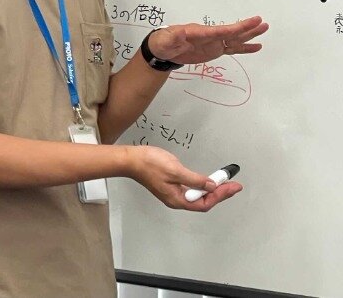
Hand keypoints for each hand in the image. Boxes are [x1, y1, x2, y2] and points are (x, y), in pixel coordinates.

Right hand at [127, 146, 242, 211]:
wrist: (131, 160)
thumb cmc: (149, 164)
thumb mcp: (175, 170)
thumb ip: (195, 179)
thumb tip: (211, 185)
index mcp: (177, 199)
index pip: (204, 203)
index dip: (220, 195)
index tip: (233, 186)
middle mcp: (176, 199)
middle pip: (203, 201)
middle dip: (220, 193)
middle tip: (233, 185)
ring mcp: (173, 193)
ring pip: (197, 196)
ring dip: (212, 190)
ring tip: (224, 183)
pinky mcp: (170, 186)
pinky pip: (191, 190)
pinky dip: (202, 185)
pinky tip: (206, 181)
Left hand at [148, 15, 268, 64]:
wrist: (162, 49)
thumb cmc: (163, 42)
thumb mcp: (165, 40)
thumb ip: (172, 37)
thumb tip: (178, 33)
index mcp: (199, 32)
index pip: (220, 30)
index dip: (235, 27)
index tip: (250, 22)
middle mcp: (209, 36)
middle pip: (231, 32)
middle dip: (246, 28)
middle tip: (262, 22)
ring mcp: (213, 43)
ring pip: (234, 39)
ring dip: (249, 35)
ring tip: (264, 28)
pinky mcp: (214, 50)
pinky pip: (231, 49)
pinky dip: (244, 48)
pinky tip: (256, 47)